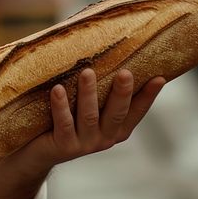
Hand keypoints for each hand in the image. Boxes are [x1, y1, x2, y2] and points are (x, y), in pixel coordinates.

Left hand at [35, 68, 164, 165]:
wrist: (38, 151)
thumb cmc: (65, 119)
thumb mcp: (85, 106)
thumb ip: (99, 88)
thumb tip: (105, 47)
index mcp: (116, 128)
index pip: (136, 111)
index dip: (149, 96)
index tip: (160, 78)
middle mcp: (105, 137)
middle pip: (117, 113)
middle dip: (122, 93)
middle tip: (125, 73)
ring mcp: (85, 144)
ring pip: (89, 116)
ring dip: (88, 94)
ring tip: (87, 72)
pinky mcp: (64, 146)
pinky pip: (64, 123)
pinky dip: (61, 106)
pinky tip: (57, 89)